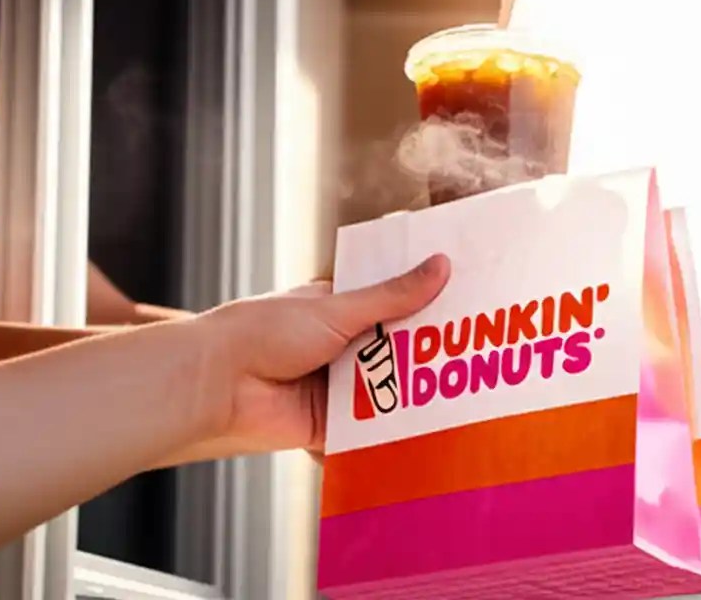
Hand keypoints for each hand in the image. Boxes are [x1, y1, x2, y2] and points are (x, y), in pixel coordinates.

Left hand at [167, 254, 449, 463]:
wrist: (217, 385)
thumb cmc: (265, 332)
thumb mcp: (337, 309)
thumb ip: (392, 296)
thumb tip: (442, 265)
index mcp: (340, 309)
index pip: (396, 304)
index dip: (430, 306)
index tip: (473, 305)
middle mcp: (342, 348)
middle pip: (399, 351)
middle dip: (432, 355)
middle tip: (484, 352)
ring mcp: (338, 389)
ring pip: (390, 392)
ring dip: (417, 395)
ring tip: (471, 394)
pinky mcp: (332, 429)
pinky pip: (371, 433)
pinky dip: (393, 435)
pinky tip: (434, 434)